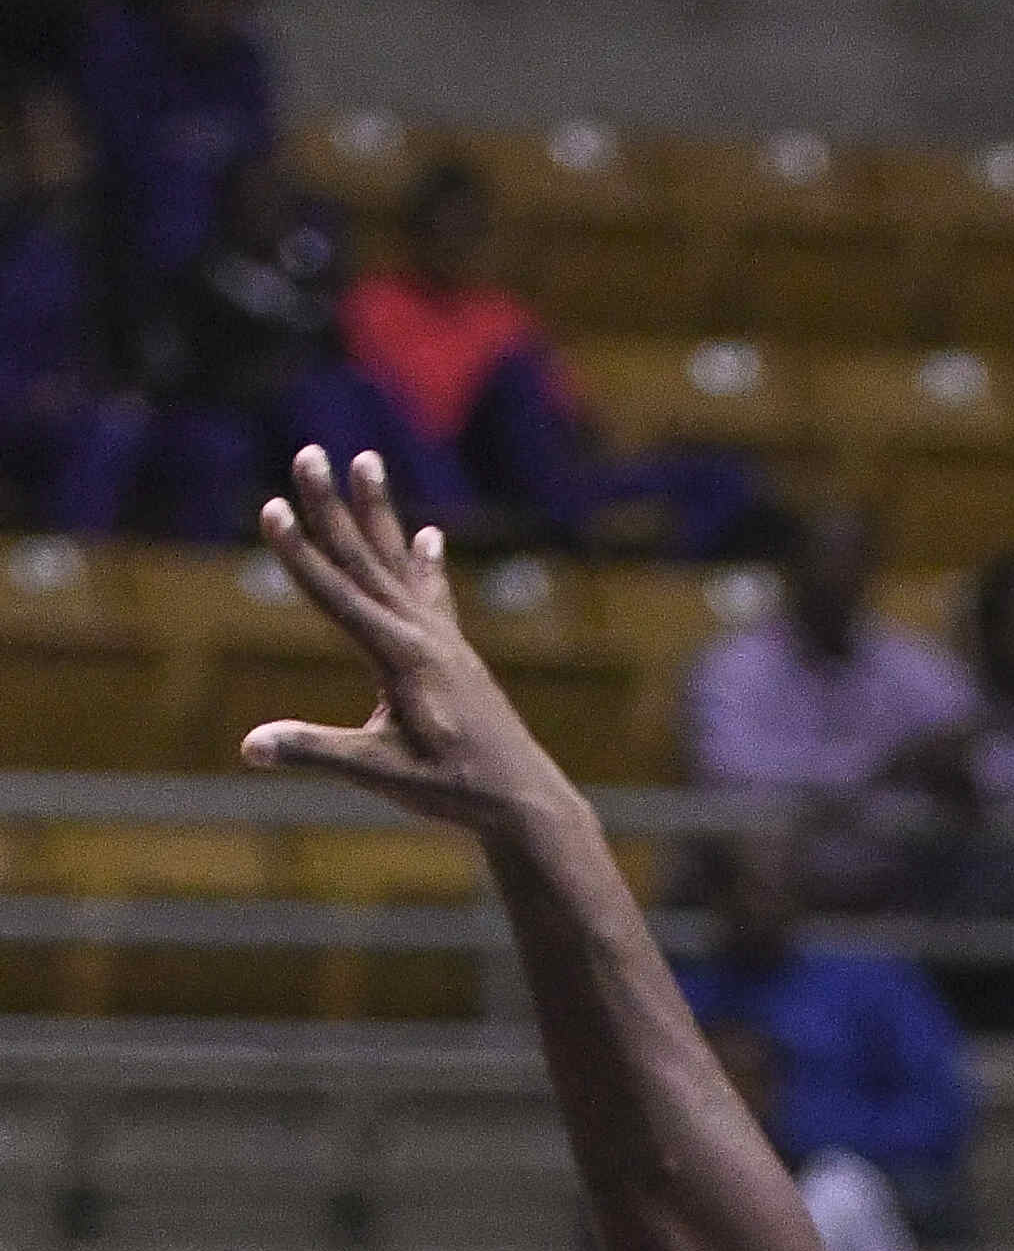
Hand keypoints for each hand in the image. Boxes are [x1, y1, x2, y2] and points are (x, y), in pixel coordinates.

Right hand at [237, 447, 570, 837]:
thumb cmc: (454, 788)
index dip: (298, 552)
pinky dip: (424, 561)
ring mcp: (442, 640)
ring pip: (397, 563)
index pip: (337, 594)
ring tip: (365, 459)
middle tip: (309, 451)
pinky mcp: (453, 652)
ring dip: (378, 512)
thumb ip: (317, 751)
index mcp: (402, 658)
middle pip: (364, 559)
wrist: (526, 799)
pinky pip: (431, 593)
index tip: (270, 507)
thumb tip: (251, 747)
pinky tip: (427, 534)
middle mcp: (423, 636)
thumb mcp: (380, 774)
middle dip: (332, 505)